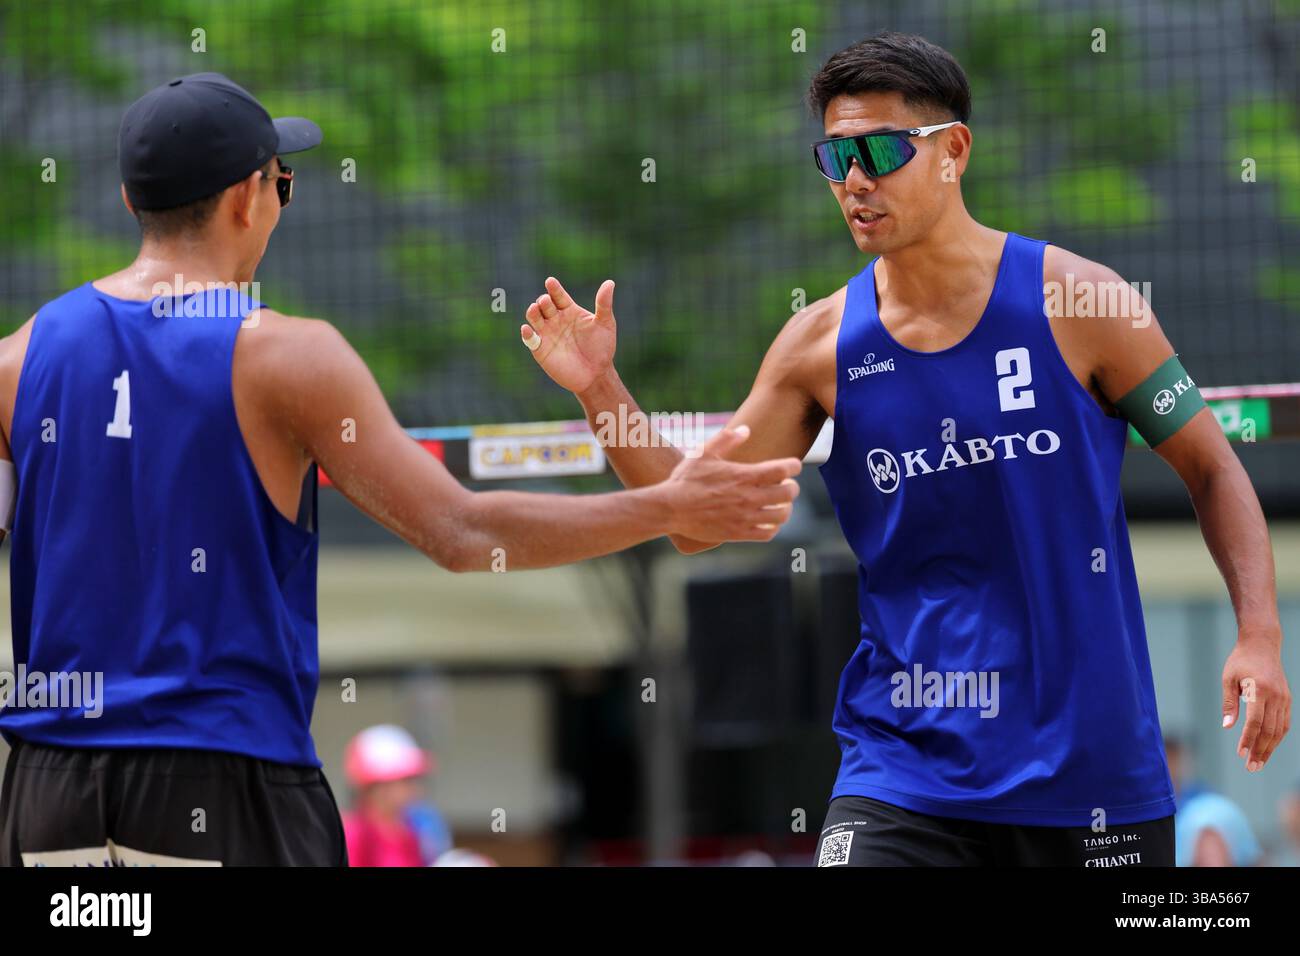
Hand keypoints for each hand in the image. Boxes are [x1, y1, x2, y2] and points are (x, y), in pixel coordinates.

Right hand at [521, 277, 616, 394]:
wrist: (596, 374)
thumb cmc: (602, 348)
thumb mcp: (605, 324)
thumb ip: (603, 304)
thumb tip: (610, 282)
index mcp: (569, 310)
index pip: (558, 295)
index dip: (554, 288)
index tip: (550, 282)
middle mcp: (555, 319)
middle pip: (544, 305)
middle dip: (543, 301)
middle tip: (547, 301)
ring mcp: (547, 333)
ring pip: (534, 318)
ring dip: (532, 312)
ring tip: (535, 309)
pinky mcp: (540, 349)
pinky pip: (530, 338)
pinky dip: (527, 333)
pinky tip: (527, 329)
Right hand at [655, 424, 800, 542]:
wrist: (671, 508)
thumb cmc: (686, 479)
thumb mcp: (704, 452)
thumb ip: (727, 438)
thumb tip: (746, 429)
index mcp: (744, 475)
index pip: (784, 469)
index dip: (793, 466)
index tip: (792, 466)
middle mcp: (749, 497)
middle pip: (788, 493)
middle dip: (792, 487)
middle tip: (787, 485)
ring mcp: (745, 517)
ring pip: (781, 515)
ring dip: (786, 508)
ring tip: (780, 504)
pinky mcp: (738, 533)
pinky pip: (767, 533)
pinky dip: (773, 527)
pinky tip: (768, 521)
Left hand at [1221, 634, 1290, 771]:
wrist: (1262, 645)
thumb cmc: (1240, 661)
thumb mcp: (1228, 679)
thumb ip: (1229, 703)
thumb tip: (1227, 727)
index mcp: (1259, 690)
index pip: (1255, 722)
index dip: (1248, 739)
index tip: (1241, 754)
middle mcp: (1275, 696)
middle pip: (1269, 730)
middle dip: (1260, 750)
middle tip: (1251, 768)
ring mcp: (1284, 699)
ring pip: (1279, 730)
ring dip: (1269, 748)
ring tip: (1259, 763)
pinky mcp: (1287, 700)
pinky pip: (1284, 723)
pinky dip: (1277, 737)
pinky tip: (1269, 747)